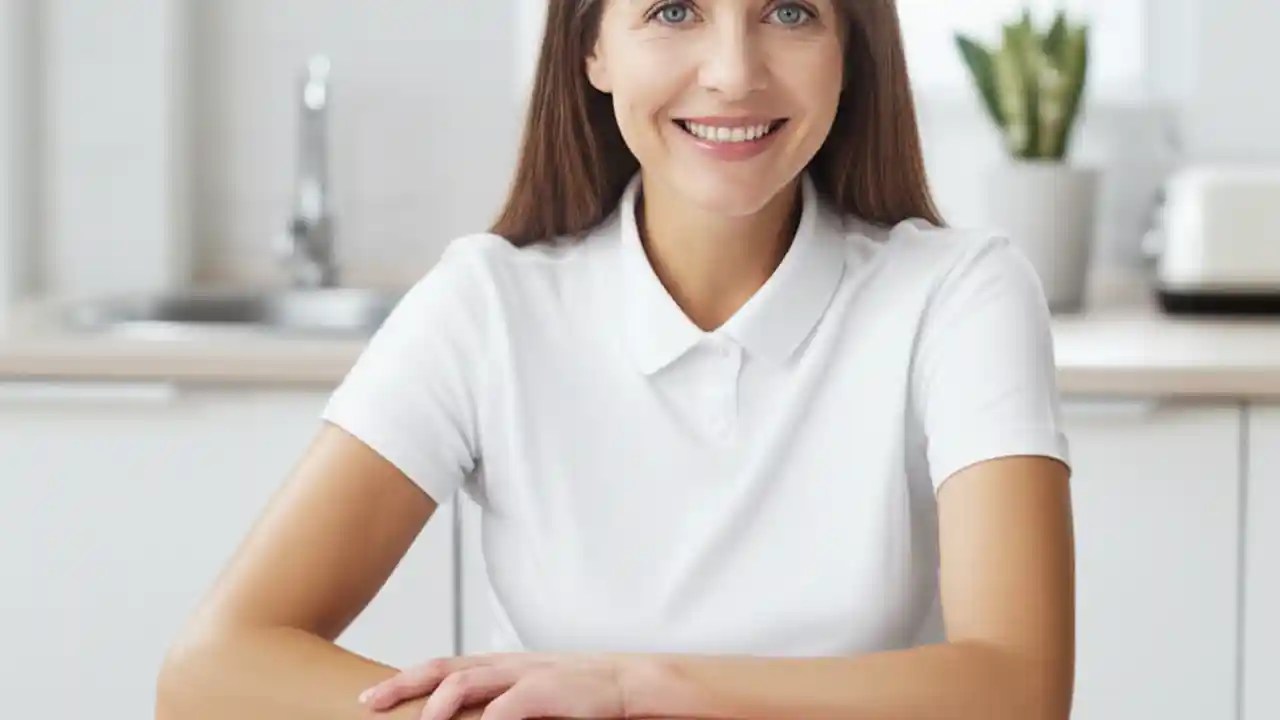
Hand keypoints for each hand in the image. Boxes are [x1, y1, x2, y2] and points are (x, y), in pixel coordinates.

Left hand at [357, 652, 631, 719]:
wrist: (634, 686)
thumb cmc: (584, 699)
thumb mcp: (536, 698)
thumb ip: (503, 706)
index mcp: (504, 666)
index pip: (445, 666)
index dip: (407, 679)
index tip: (374, 696)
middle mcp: (509, 664)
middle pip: (444, 668)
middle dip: (403, 685)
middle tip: (371, 703)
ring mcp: (528, 674)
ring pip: (467, 681)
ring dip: (436, 705)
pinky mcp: (548, 689)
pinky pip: (506, 706)